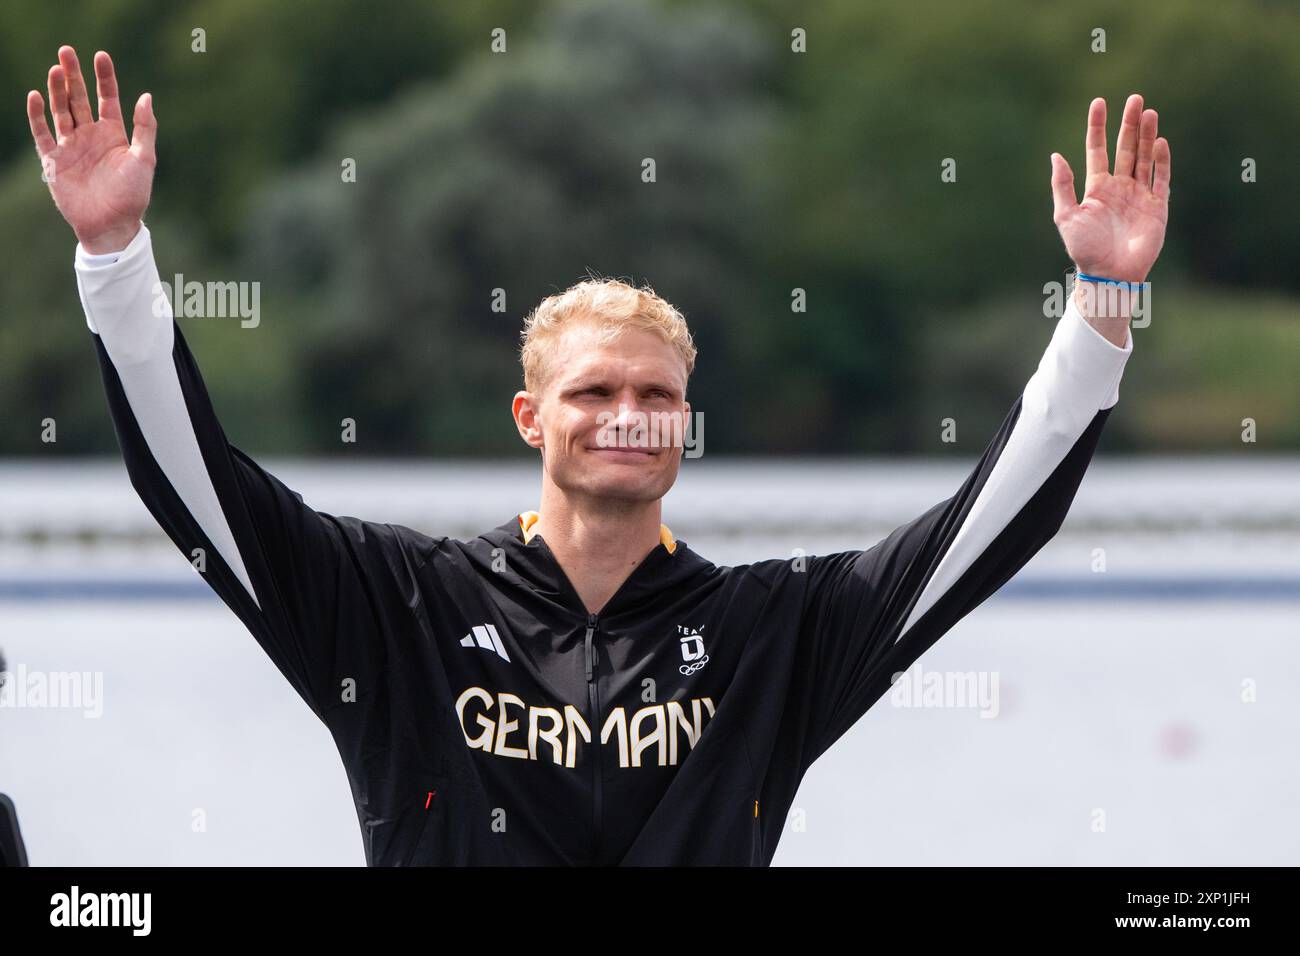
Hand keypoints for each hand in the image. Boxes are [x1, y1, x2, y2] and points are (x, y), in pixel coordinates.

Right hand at [26, 46, 155, 253]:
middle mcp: (91, 136)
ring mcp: (71, 147)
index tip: (101, 56)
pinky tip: (35, 96)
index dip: (104, 77)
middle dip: (73, 75)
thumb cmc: (132, 196)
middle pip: (80, 98)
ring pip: (61, 111)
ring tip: (55, 68)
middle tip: (66, 51)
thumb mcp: (144, 160)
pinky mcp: (54, 161)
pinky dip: (37, 116)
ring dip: (56, 90)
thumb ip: (145, 129)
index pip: (107, 98)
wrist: (111, 225)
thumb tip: (146, 96)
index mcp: (114, 135)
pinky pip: (42, 133)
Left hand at [1051, 94, 1170, 284]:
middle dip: (1129, 124)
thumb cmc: (1084, 249)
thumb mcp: (1065, 216)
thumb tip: (1056, 155)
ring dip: (1146, 135)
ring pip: (1144, 157)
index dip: (1098, 127)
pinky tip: (1160, 142)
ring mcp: (1139, 195)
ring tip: (1148, 112)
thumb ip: (1062, 186)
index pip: (1097, 150)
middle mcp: (1119, 187)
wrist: (1109, 275)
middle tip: (1135, 99)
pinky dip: (1161, 161)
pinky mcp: (1157, 206)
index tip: (1099, 103)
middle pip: (1125, 148)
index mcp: (1096, 188)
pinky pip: (1161, 178)